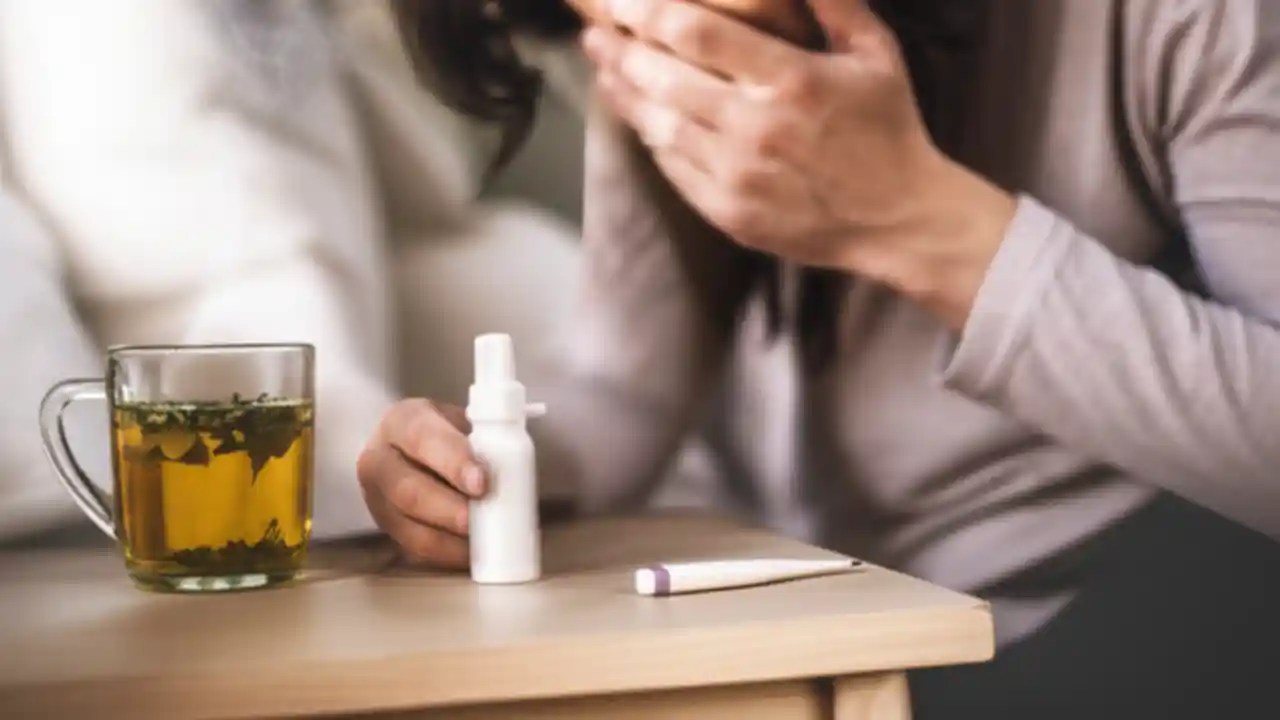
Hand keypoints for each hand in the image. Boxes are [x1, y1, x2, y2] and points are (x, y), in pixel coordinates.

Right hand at [357, 399, 485, 567]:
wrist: (419, 451)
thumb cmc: (450, 434)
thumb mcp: (465, 423)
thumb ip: (483, 442)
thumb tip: (513, 471)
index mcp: (402, 422)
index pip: (423, 439)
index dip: (453, 462)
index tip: (481, 482)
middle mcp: (379, 460)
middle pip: (408, 491)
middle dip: (449, 509)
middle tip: (479, 519)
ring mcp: (376, 499)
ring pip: (408, 527)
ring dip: (449, 539)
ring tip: (483, 541)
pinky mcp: (387, 529)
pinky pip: (414, 550)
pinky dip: (447, 555)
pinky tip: (472, 553)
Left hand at [583, 0, 1016, 327]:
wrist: (899, 220)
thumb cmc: (888, 130)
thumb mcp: (875, 54)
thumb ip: (833, 3)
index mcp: (791, 79)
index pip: (697, 33)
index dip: (649, 12)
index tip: (624, 1)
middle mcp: (756, 127)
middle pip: (664, 78)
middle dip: (622, 50)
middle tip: (596, 32)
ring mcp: (738, 174)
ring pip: (660, 125)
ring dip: (625, 93)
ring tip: (604, 68)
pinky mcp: (728, 212)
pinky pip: (673, 168)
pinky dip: (650, 137)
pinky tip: (637, 115)